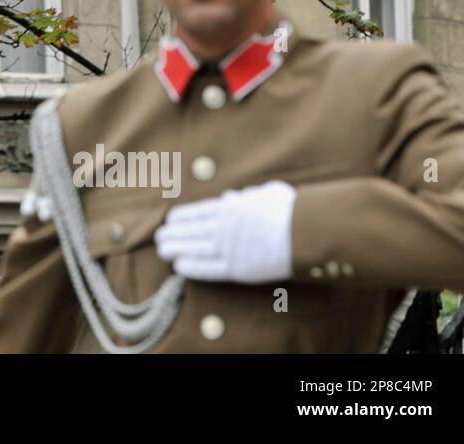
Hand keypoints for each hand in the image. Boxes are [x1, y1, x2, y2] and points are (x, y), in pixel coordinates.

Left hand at [154, 180, 296, 283]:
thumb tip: (232, 196)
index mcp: (231, 208)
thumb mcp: (268, 193)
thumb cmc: (292, 210)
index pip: (199, 212)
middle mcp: (225, 227)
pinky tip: (178, 267)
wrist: (304, 232)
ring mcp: (229, 248)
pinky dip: (193, 268)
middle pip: (192, 230)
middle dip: (174, 234)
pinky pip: (210, 269)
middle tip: (159, 237)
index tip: (170, 220)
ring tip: (161, 250)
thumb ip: (248, 195)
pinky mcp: (238, 269)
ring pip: (196, 249)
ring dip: (176, 249)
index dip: (183, 217)